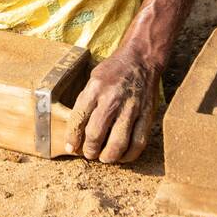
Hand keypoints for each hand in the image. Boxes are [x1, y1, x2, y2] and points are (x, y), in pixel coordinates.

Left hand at [65, 44, 160, 163]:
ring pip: (118, 143)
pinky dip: (129, 155)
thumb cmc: (114, 70)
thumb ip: (86, 101)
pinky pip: (138, 142)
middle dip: (89, 150)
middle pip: (96, 134)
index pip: (78, 118)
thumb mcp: (93, 79)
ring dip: (108, 156)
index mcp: (95, 88)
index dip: (72, 138)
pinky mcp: (147, 115)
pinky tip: (123, 156)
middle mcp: (112, 98)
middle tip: (88, 154)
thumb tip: (76, 129)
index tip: (70, 147)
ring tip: (103, 158)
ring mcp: (131, 108)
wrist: (141, 59)